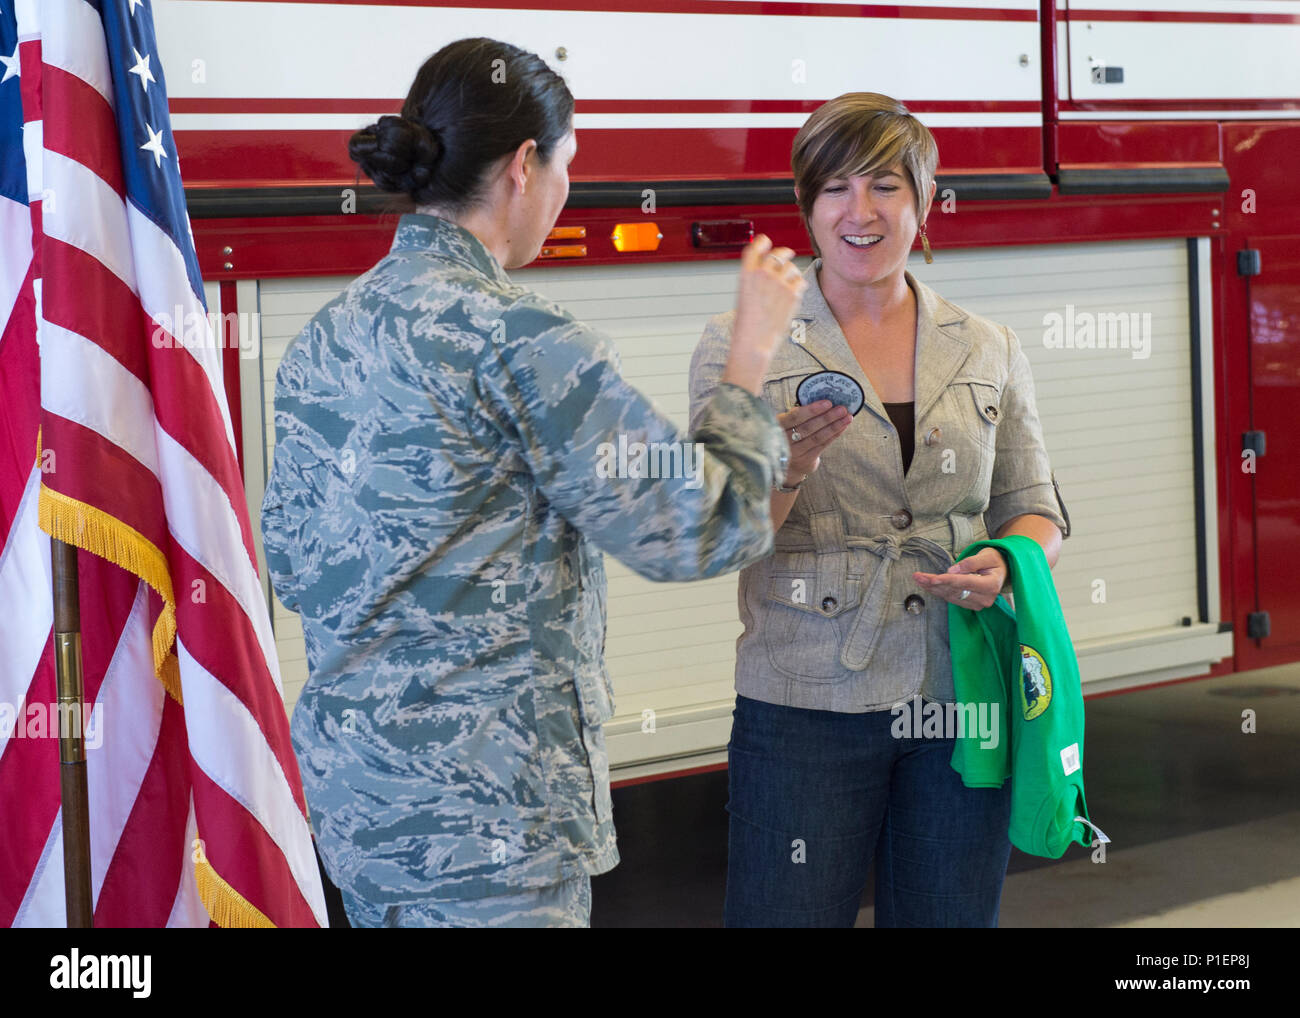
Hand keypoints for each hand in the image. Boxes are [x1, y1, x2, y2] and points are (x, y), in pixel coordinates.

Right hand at [726, 235, 807, 382]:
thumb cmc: (746, 325)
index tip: (766, 241)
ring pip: (791, 267)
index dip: (763, 242)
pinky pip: (800, 281)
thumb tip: (770, 267)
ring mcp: (778, 282)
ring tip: (789, 283)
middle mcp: (762, 273)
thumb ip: (755, 279)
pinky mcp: (792, 293)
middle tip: (788, 254)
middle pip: (778, 254)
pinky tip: (794, 294)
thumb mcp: (744, 295)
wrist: (754, 342)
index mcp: (746, 273)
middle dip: (784, 253)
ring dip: (792, 272)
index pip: (755, 247)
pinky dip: (799, 285)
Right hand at [775, 400, 850, 484]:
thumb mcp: (786, 423)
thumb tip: (822, 400)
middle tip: (842, 408)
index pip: (794, 417)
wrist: (785, 461)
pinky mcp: (806, 460)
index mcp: (777, 426)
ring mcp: (795, 453)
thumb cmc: (788, 434)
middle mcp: (784, 441)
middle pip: (808, 428)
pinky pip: (822, 445)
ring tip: (847, 417)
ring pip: (817, 437)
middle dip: (827, 417)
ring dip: (834, 426)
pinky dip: (834, 435)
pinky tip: (842, 426)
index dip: (811, 410)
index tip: (828, 402)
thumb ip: (798, 414)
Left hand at [913, 548, 1006, 610]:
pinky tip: (927, 585)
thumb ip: (971, 562)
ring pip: (950, 596)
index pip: (964, 583)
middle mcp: (984, 598)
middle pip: (954, 590)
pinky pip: (951, 598)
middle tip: (917, 576)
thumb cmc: (995, 561)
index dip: (946, 580)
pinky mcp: (970, 605)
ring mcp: (977, 604)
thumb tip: (952, 570)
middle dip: (934, 583)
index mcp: (991, 585)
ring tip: (918, 579)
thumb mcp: (987, 555)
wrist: (1002, 571)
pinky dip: (938, 591)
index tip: (931, 578)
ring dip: (932, 588)